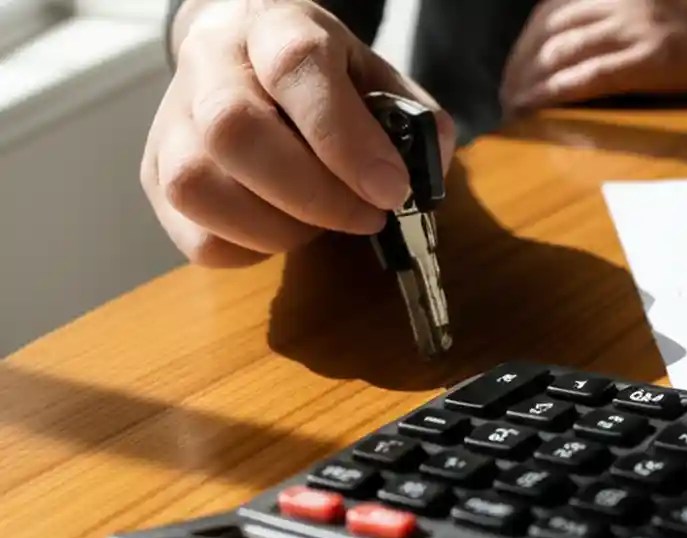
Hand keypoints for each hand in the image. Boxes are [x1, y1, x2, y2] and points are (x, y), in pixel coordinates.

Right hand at [141, 0, 456, 266]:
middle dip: (314, 195)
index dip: (345, 138)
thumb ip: (409, 122)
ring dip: (277, 228)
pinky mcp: (155, 174)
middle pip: (234, 129)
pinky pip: (193, 235)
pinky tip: (280, 229)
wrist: (245, 53)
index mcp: (274, 26)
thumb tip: (419, 178)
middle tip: (367, 217)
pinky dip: (248, 250)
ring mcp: (172, 121)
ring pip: (198, 186)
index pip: (296, 68)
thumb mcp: (375, 78)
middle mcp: (210, 64)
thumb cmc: (321, 77)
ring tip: (319, 223)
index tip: (390, 189)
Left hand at [499, 0, 686, 112]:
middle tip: (508, 90)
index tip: (519, 61)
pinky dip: (552, 93)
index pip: (559, 4)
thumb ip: (636, 9)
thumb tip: (603, 31)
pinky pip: (587, 77)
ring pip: (561, 52)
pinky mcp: (653, 62)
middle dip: (520, 61)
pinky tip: (534, 108)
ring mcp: (639, 28)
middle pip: (551, 28)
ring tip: (514, 105)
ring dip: (528, 80)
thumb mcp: (677, 2)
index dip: (530, 35)